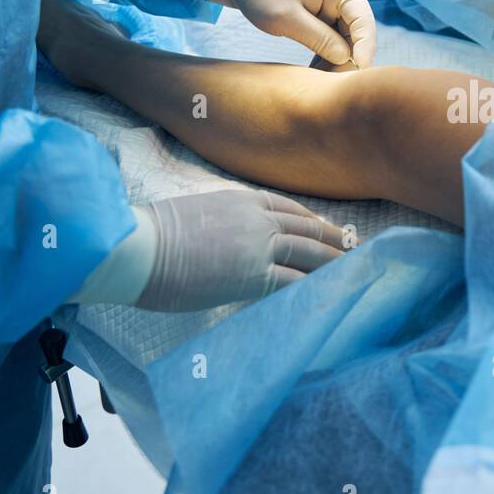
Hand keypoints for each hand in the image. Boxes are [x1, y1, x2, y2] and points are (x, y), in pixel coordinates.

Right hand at [136, 189, 350, 311]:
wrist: (138, 247)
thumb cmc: (149, 235)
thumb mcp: (193, 213)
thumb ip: (217, 222)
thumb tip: (220, 238)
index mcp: (240, 199)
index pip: (288, 208)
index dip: (311, 220)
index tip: (327, 229)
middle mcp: (257, 218)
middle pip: (307, 228)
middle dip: (333, 240)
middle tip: (354, 250)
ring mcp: (259, 245)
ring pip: (309, 253)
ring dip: (334, 263)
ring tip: (354, 272)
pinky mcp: (254, 275)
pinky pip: (295, 282)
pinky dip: (317, 288)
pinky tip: (330, 294)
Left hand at [206, 0, 376, 67]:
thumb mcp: (287, 17)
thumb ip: (319, 38)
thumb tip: (346, 58)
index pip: (362, 16)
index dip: (365, 45)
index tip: (360, 70)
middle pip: (356, 30)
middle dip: (350, 57)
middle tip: (338, 84)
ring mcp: (331, 6)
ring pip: (345, 38)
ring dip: (337, 60)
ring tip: (324, 82)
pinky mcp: (321, 17)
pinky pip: (332, 39)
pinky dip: (327, 55)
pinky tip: (317, 73)